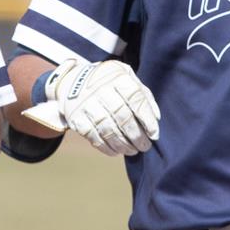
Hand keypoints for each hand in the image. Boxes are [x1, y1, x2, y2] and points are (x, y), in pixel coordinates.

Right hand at [22, 59, 160, 155]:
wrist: (73, 81)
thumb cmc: (109, 82)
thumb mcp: (127, 77)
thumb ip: (143, 94)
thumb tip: (156, 118)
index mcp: (117, 77)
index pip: (136, 100)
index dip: (147, 120)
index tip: (154, 134)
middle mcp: (100, 89)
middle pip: (122, 117)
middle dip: (136, 136)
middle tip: (145, 146)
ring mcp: (86, 104)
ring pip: (108, 129)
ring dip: (123, 145)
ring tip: (133, 150)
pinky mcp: (76, 118)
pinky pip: (93, 137)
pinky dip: (106, 148)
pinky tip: (116, 151)